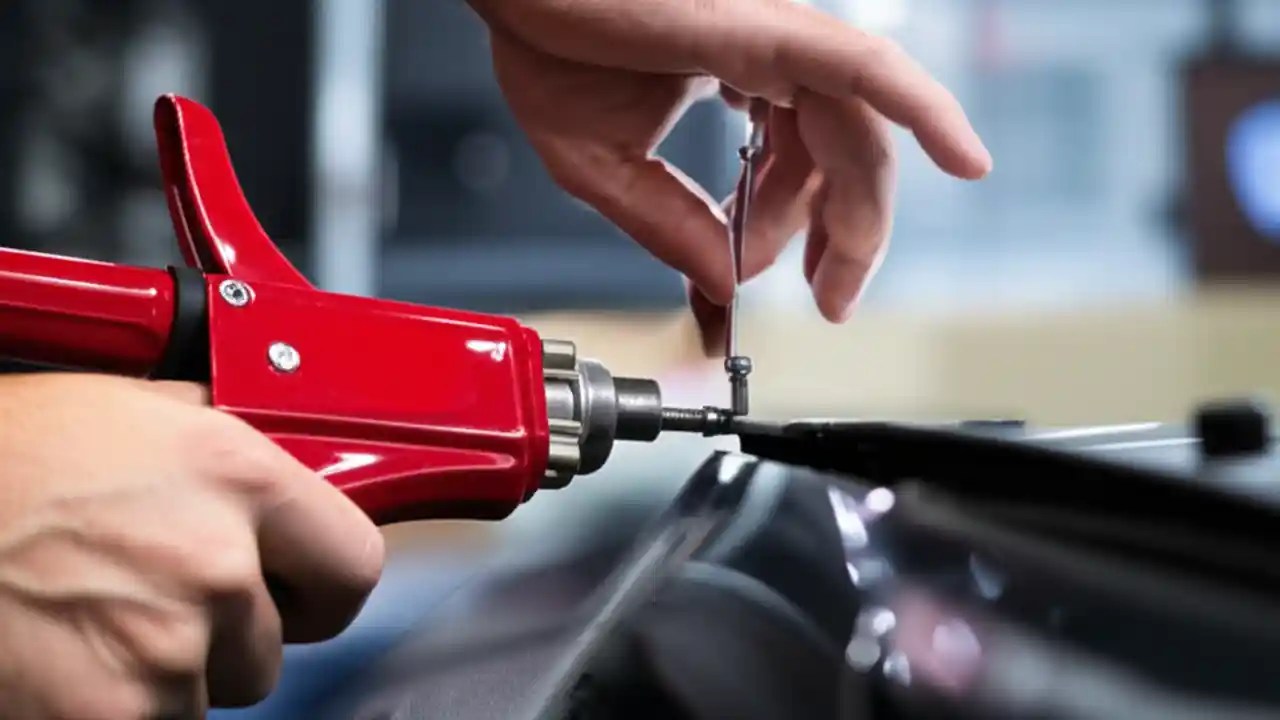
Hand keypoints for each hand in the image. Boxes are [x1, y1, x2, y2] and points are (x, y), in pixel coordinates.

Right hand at [0, 374, 383, 718]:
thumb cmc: (1, 457)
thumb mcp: (131, 410)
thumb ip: (223, 441)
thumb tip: (286, 454)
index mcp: (235, 475)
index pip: (355, 564)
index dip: (323, 585)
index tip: (299, 589)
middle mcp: (216, 564)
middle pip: (272, 646)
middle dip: (224, 636)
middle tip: (149, 597)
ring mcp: (164, 648)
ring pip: (207, 696)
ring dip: (162, 675)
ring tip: (87, 619)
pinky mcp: (111, 717)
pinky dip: (114, 709)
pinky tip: (63, 660)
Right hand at [468, 0, 991, 350]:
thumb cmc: (549, 41)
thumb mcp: (604, 169)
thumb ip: (667, 226)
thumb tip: (720, 284)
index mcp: (741, 77)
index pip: (792, 167)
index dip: (778, 231)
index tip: (745, 280)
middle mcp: (774, 56)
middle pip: (845, 159)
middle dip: (844, 241)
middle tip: (832, 301)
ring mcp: (781, 39)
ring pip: (858, 139)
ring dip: (859, 222)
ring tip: (839, 284)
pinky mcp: (774, 28)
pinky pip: (872, 71)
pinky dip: (925, 112)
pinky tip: (964, 157)